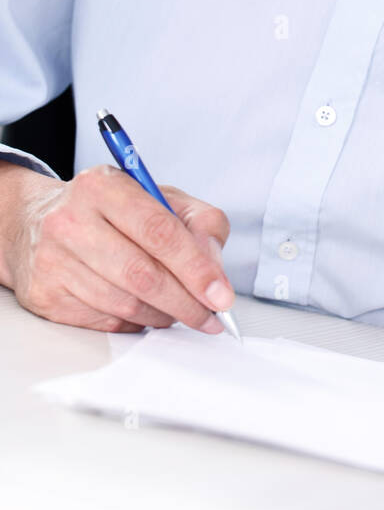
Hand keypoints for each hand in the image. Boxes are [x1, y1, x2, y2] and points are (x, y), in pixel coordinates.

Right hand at [0, 161, 233, 334]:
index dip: (196, 267)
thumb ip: (199, 221)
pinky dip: (135, 322)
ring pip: (125, 304)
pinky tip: (145, 311)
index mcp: (104, 187)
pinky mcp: (46, 295)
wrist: (36, 222)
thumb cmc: (109, 210)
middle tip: (210, 315)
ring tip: (179, 310)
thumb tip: (214, 265)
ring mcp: (53, 260)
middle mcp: (71, 221)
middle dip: (186, 302)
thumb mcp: (159, 197)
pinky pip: (104, 322)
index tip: (220, 293)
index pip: (159, 231)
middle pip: (142, 275)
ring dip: (162, 315)